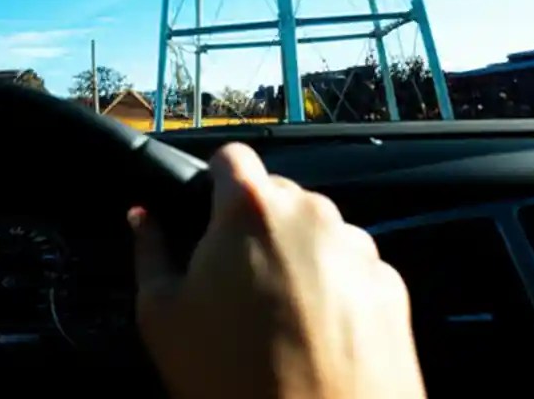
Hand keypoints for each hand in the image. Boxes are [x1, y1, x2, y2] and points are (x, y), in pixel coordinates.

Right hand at [130, 143, 425, 398]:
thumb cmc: (236, 382)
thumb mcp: (162, 318)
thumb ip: (150, 251)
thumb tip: (143, 220)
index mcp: (251, 210)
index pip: (231, 157)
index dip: (214, 182)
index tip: (208, 211)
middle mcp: (312, 215)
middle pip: (277, 196)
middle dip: (254, 227)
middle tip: (233, 282)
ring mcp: (358, 250)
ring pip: (317, 232)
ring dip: (296, 257)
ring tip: (275, 318)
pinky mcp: (390, 286)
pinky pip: (353, 269)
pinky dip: (334, 289)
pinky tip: (312, 334)